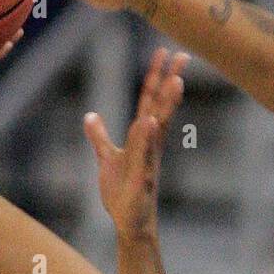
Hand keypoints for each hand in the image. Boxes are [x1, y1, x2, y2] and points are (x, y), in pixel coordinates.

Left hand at [83, 48, 187, 238]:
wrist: (130, 222)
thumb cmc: (123, 192)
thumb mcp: (107, 159)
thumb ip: (99, 136)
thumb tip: (90, 115)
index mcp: (143, 137)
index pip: (150, 100)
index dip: (156, 76)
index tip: (164, 52)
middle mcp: (150, 145)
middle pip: (161, 107)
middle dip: (170, 81)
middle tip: (183, 55)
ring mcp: (149, 160)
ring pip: (159, 127)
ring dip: (167, 105)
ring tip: (176, 81)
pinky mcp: (143, 178)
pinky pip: (145, 154)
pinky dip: (147, 138)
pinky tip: (150, 121)